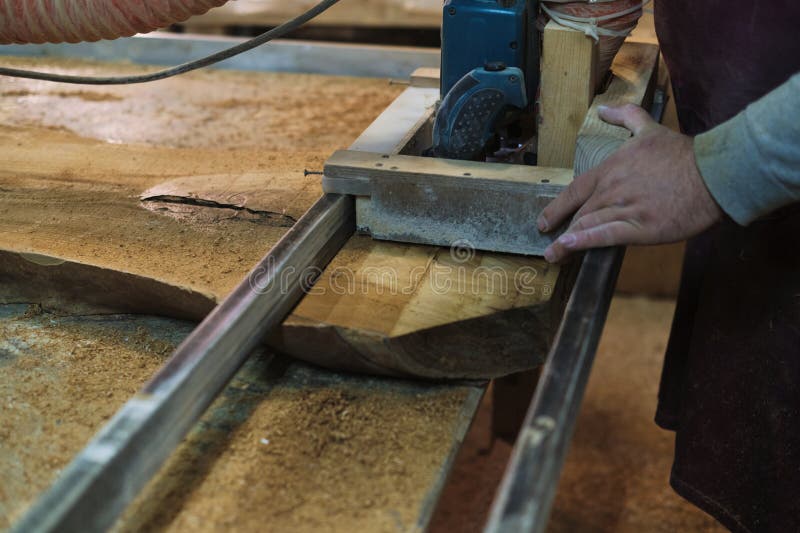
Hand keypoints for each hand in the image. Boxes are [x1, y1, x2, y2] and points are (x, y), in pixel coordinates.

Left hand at [537, 104, 722, 262]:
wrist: (713, 173)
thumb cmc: (682, 154)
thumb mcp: (649, 130)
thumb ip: (625, 118)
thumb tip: (603, 109)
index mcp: (610, 169)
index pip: (574, 191)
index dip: (556, 209)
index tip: (543, 223)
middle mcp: (612, 189)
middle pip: (578, 213)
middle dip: (561, 230)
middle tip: (550, 248)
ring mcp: (625, 209)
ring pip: (587, 226)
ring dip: (566, 243)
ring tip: (555, 256)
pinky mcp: (641, 228)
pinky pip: (605, 236)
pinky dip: (583, 242)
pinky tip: (567, 249)